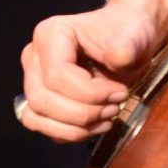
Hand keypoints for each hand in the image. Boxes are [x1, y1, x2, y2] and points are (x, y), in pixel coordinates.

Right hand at [16, 0, 162, 140]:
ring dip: (73, 127)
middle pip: (41, 99)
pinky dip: (69, 133)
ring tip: (106, 118)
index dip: (90, 94)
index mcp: (50, 34)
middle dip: (81, 113)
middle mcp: (33, 56)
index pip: (57, 76)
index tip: (120, 93)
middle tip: (114, 108)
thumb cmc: (128, 34)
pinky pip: (41, 125)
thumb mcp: (135, 36)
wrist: (128, 41)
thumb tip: (118, 58)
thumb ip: (127, 47)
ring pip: (35, 116)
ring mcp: (33, 79)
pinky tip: (96, 124)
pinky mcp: (39, 98)